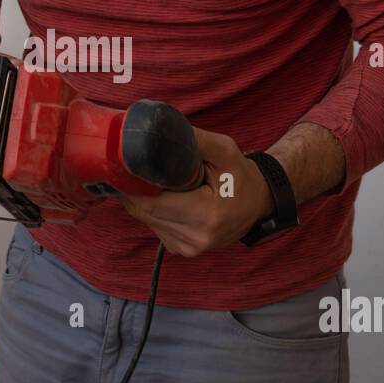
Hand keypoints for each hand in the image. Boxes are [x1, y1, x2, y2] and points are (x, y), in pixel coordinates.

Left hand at [116, 127, 273, 255]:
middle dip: (132, 188)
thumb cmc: (241, 176)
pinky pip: (154, 226)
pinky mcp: (182, 249)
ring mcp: (188, 247)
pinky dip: (152, 210)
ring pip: (145, 220)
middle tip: (127, 165)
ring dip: (140, 199)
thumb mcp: (225, 150)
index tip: (124, 163)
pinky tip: (162, 195)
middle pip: (143, 211)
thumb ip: (193, 141)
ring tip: (148, 177)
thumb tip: (158, 132)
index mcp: (206, 215)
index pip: (150, 202)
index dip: (132, 183)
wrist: (259, 203)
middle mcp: (195, 237)